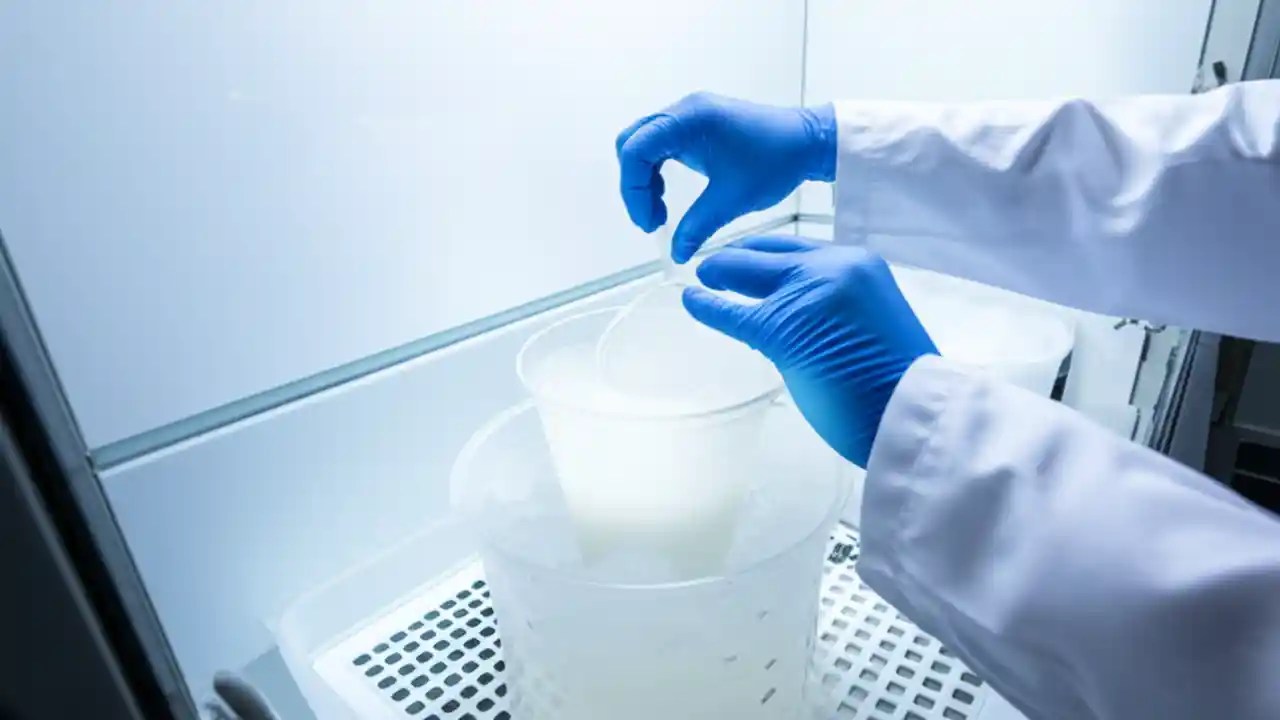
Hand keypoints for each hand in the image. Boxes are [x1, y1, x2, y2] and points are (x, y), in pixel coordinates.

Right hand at [616, 92, 835, 262]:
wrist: (807, 141)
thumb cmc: (777, 161)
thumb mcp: (733, 200)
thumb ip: (698, 226)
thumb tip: (677, 253)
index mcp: (689, 120)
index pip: (635, 150)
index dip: (634, 190)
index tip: (650, 223)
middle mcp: (683, 111)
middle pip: (631, 144)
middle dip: (635, 186)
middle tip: (652, 220)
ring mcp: (688, 114)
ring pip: (642, 144)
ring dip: (644, 179)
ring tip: (661, 213)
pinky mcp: (695, 123)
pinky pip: (659, 144)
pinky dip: (656, 171)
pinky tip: (668, 196)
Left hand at [683, 236, 937, 466]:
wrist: (913, 411)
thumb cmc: (898, 380)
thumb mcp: (869, 320)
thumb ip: (835, 305)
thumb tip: (794, 314)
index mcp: (858, 262)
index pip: (798, 247)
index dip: (765, 253)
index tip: (749, 258)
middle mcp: (832, 266)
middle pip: (767, 252)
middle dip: (737, 257)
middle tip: (715, 267)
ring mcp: (806, 294)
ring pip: (745, 272)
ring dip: (719, 273)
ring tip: (703, 279)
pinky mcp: (782, 328)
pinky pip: (733, 312)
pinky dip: (708, 306)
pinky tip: (692, 301)